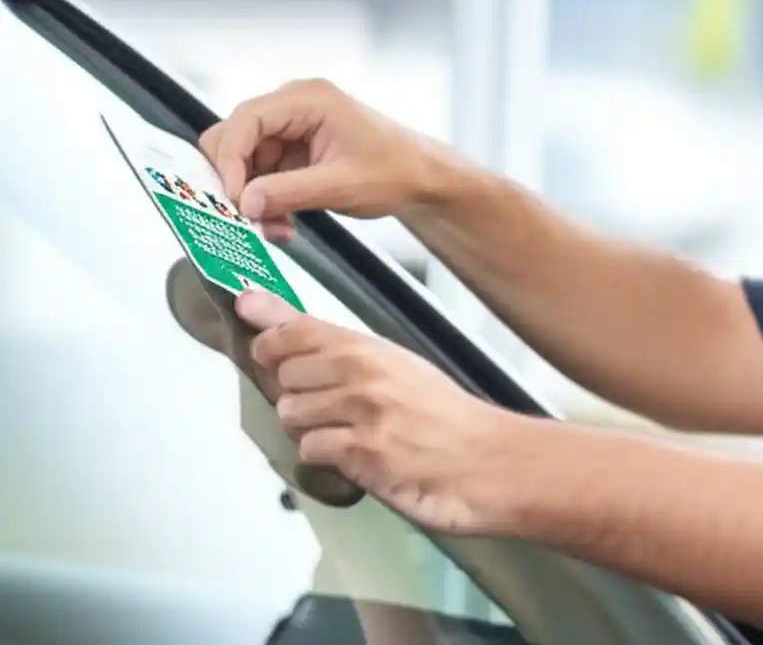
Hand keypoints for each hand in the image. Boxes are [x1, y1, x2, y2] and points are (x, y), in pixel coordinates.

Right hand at [198, 79, 462, 241]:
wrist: (420, 178)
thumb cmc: (395, 171)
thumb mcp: (341, 186)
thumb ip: (289, 193)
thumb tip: (244, 203)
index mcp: (308, 99)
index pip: (247, 120)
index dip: (231, 160)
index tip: (233, 199)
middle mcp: (294, 105)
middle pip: (235, 136)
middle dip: (237, 180)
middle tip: (243, 218)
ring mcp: (291, 126)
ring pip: (245, 160)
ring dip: (251, 197)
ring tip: (271, 229)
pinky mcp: (293, 148)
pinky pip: (262, 173)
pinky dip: (265, 200)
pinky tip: (281, 224)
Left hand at [235, 289, 521, 535]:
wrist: (489, 460)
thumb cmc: (446, 417)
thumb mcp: (396, 366)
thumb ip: (331, 344)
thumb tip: (263, 310)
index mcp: (370, 348)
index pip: (294, 329)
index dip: (269, 340)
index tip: (263, 344)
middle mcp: (362, 374)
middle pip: (283, 376)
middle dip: (298, 395)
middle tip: (333, 407)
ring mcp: (362, 412)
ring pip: (291, 414)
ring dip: (312, 429)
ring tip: (352, 434)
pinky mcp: (364, 453)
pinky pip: (311, 449)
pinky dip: (328, 458)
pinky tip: (360, 456)